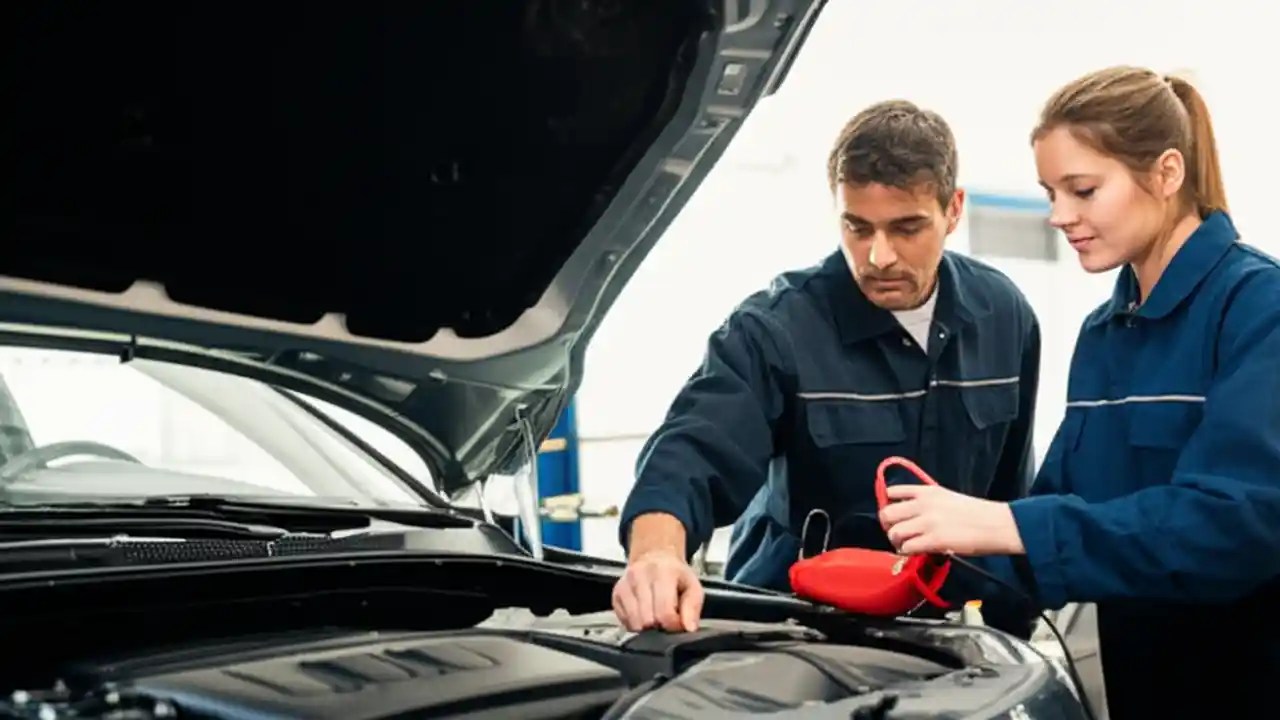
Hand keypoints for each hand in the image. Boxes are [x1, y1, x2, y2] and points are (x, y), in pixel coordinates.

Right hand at [612, 549, 704, 632]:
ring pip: (635, 622)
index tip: (677, 622)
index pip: (664, 612)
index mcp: (663, 572)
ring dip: (647, 626)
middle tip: (666, 617)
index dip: (673, 625)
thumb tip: (688, 627)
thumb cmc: (674, 574)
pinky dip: (635, 622)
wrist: (655, 557)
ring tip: (655, 614)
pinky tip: (644, 612)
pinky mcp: (616, 593)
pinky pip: (624, 620)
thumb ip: (693, 607)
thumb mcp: (692, 586)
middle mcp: (640, 575)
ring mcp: (625, 584)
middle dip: (660, 626)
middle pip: (648, 620)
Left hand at [878, 484, 1024, 555]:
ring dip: (897, 542)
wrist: (996, 524)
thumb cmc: (976, 513)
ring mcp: (928, 522)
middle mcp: (923, 504)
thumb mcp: (947, 498)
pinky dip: (908, 552)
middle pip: (887, 514)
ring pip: (894, 533)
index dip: (888, 505)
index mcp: (927, 491)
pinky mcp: (934, 540)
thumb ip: (926, 502)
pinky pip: (907, 547)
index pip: (892, 491)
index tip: (894, 516)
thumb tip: (909, 515)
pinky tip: (916, 552)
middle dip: (888, 526)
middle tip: (897, 534)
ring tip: (906, 546)